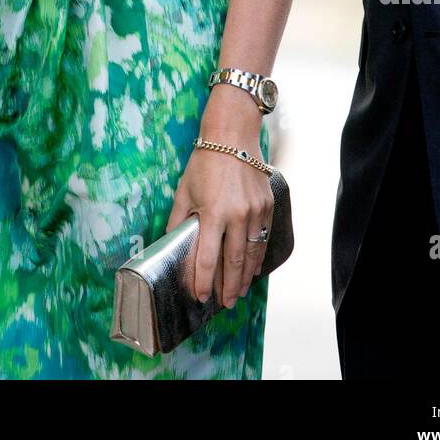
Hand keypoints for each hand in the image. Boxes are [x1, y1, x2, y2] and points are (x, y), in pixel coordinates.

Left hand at [165, 97, 272, 309]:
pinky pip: (264, 238)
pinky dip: (259, 256)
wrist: (233, 135)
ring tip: (239, 293)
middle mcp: (238, 215)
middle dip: (229, 287)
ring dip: (245, 277)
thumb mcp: (184, 190)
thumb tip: (171, 243)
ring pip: (253, 254)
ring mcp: (256, 211)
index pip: (209, 258)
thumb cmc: (205, 161)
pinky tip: (253, 268)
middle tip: (225, 304)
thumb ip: (178, 219)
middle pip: (234, 262)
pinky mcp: (268, 205)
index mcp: (213, 213)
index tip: (201, 296)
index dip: (204, 281)